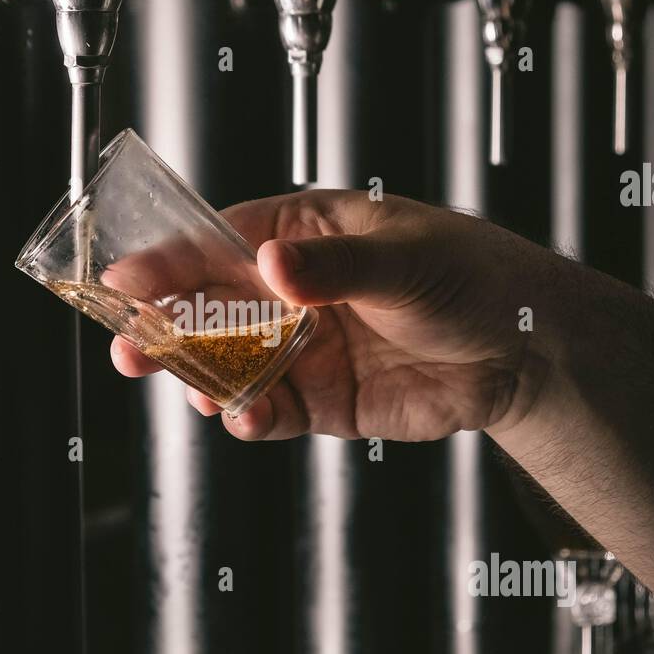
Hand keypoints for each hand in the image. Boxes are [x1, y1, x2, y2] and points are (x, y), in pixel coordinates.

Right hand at [110, 188, 553, 442]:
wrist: (524, 353)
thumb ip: (334, 268)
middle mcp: (293, 292)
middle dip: (166, 328)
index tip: (128, 278)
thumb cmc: (472, 278)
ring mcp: (303, 347)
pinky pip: (270, 410)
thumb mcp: (404, 258)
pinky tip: (243, 417)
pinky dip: (249, 418)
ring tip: (185, 390)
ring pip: (229, 364)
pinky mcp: (322, 400)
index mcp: (305, 235)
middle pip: (209, 306)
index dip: (171, 259)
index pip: (222, 241)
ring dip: (198, 379)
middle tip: (130, 346)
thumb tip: (271, 268)